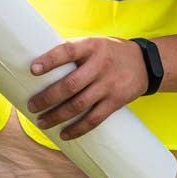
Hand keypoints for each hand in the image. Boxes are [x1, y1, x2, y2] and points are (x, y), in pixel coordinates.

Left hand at [27, 37, 148, 140]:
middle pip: (70, 84)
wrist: (145, 63)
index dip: (50, 60)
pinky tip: (64, 134)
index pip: (68, 51)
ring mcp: (109, 84)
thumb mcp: (94, 43)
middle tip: (31, 106)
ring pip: (79, 105)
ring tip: (41, 122)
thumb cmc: (109, 52)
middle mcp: (100, 65)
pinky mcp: (116, 101)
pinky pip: (94, 119)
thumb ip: (73, 51)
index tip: (32, 70)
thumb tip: (40, 63)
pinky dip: (78, 129)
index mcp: (91, 46)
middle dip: (48, 97)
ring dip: (57, 116)